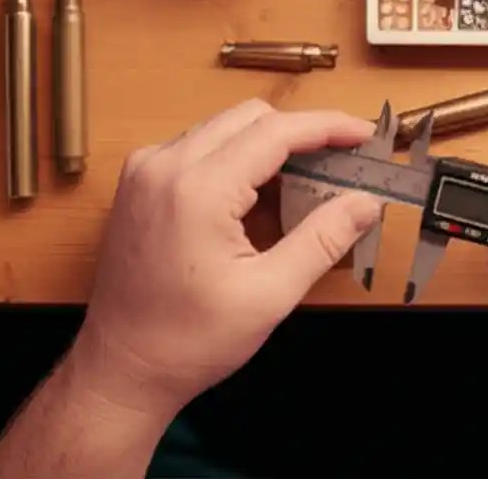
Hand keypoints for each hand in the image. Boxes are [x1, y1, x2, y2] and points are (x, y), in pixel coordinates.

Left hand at [74, 100, 381, 415]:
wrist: (121, 368)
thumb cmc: (189, 341)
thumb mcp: (269, 294)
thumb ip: (322, 240)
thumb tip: (366, 202)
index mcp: (198, 189)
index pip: (275, 131)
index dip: (327, 127)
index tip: (364, 133)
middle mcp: (164, 165)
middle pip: (248, 118)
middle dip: (301, 133)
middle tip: (343, 160)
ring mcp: (145, 170)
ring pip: (223, 129)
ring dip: (268, 145)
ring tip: (309, 179)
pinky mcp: (138, 183)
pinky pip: (198, 148)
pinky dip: (236, 158)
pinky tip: (261, 195)